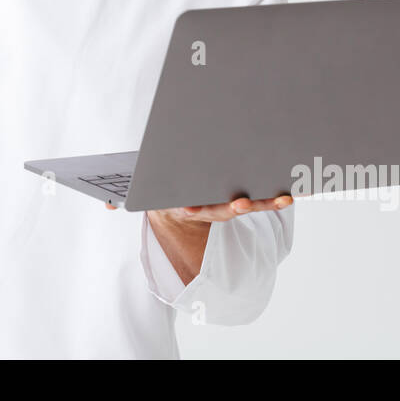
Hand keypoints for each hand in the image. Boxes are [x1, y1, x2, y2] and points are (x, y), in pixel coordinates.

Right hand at [106, 194, 293, 221]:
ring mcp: (226, 208)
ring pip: (249, 206)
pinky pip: (261, 200)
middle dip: (237, 207)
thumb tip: (106, 203)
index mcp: (186, 206)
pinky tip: (294, 190)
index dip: (196, 208)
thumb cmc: (161, 191)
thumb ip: (126, 197)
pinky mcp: (242, 202)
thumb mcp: (144, 194)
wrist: (176, 207)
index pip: (194, 208)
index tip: (197, 207)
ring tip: (284, 198)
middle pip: (225, 209)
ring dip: (268, 203)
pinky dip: (276, 197)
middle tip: (245, 205)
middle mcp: (208, 209)